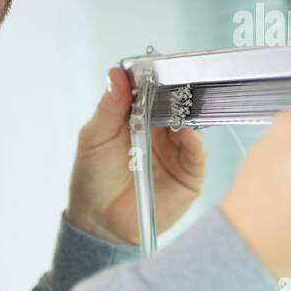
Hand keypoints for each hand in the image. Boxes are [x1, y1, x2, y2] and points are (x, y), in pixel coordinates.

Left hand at [64, 67, 204, 245]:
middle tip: (173, 83)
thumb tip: (116, 74)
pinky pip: (197, 154)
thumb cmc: (93, 178)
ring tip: (179, 108)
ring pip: (190, 126)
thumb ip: (109, 107)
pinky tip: (186, 133)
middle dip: (176, 94)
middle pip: (176, 106)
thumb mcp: (95, 137)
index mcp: (138, 118)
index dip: (155, 79)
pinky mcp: (189, 175)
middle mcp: (161, 132)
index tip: (155, 68)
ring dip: (187, 115)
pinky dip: (194, 141)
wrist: (100, 222)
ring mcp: (177, 152)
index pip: (153, 92)